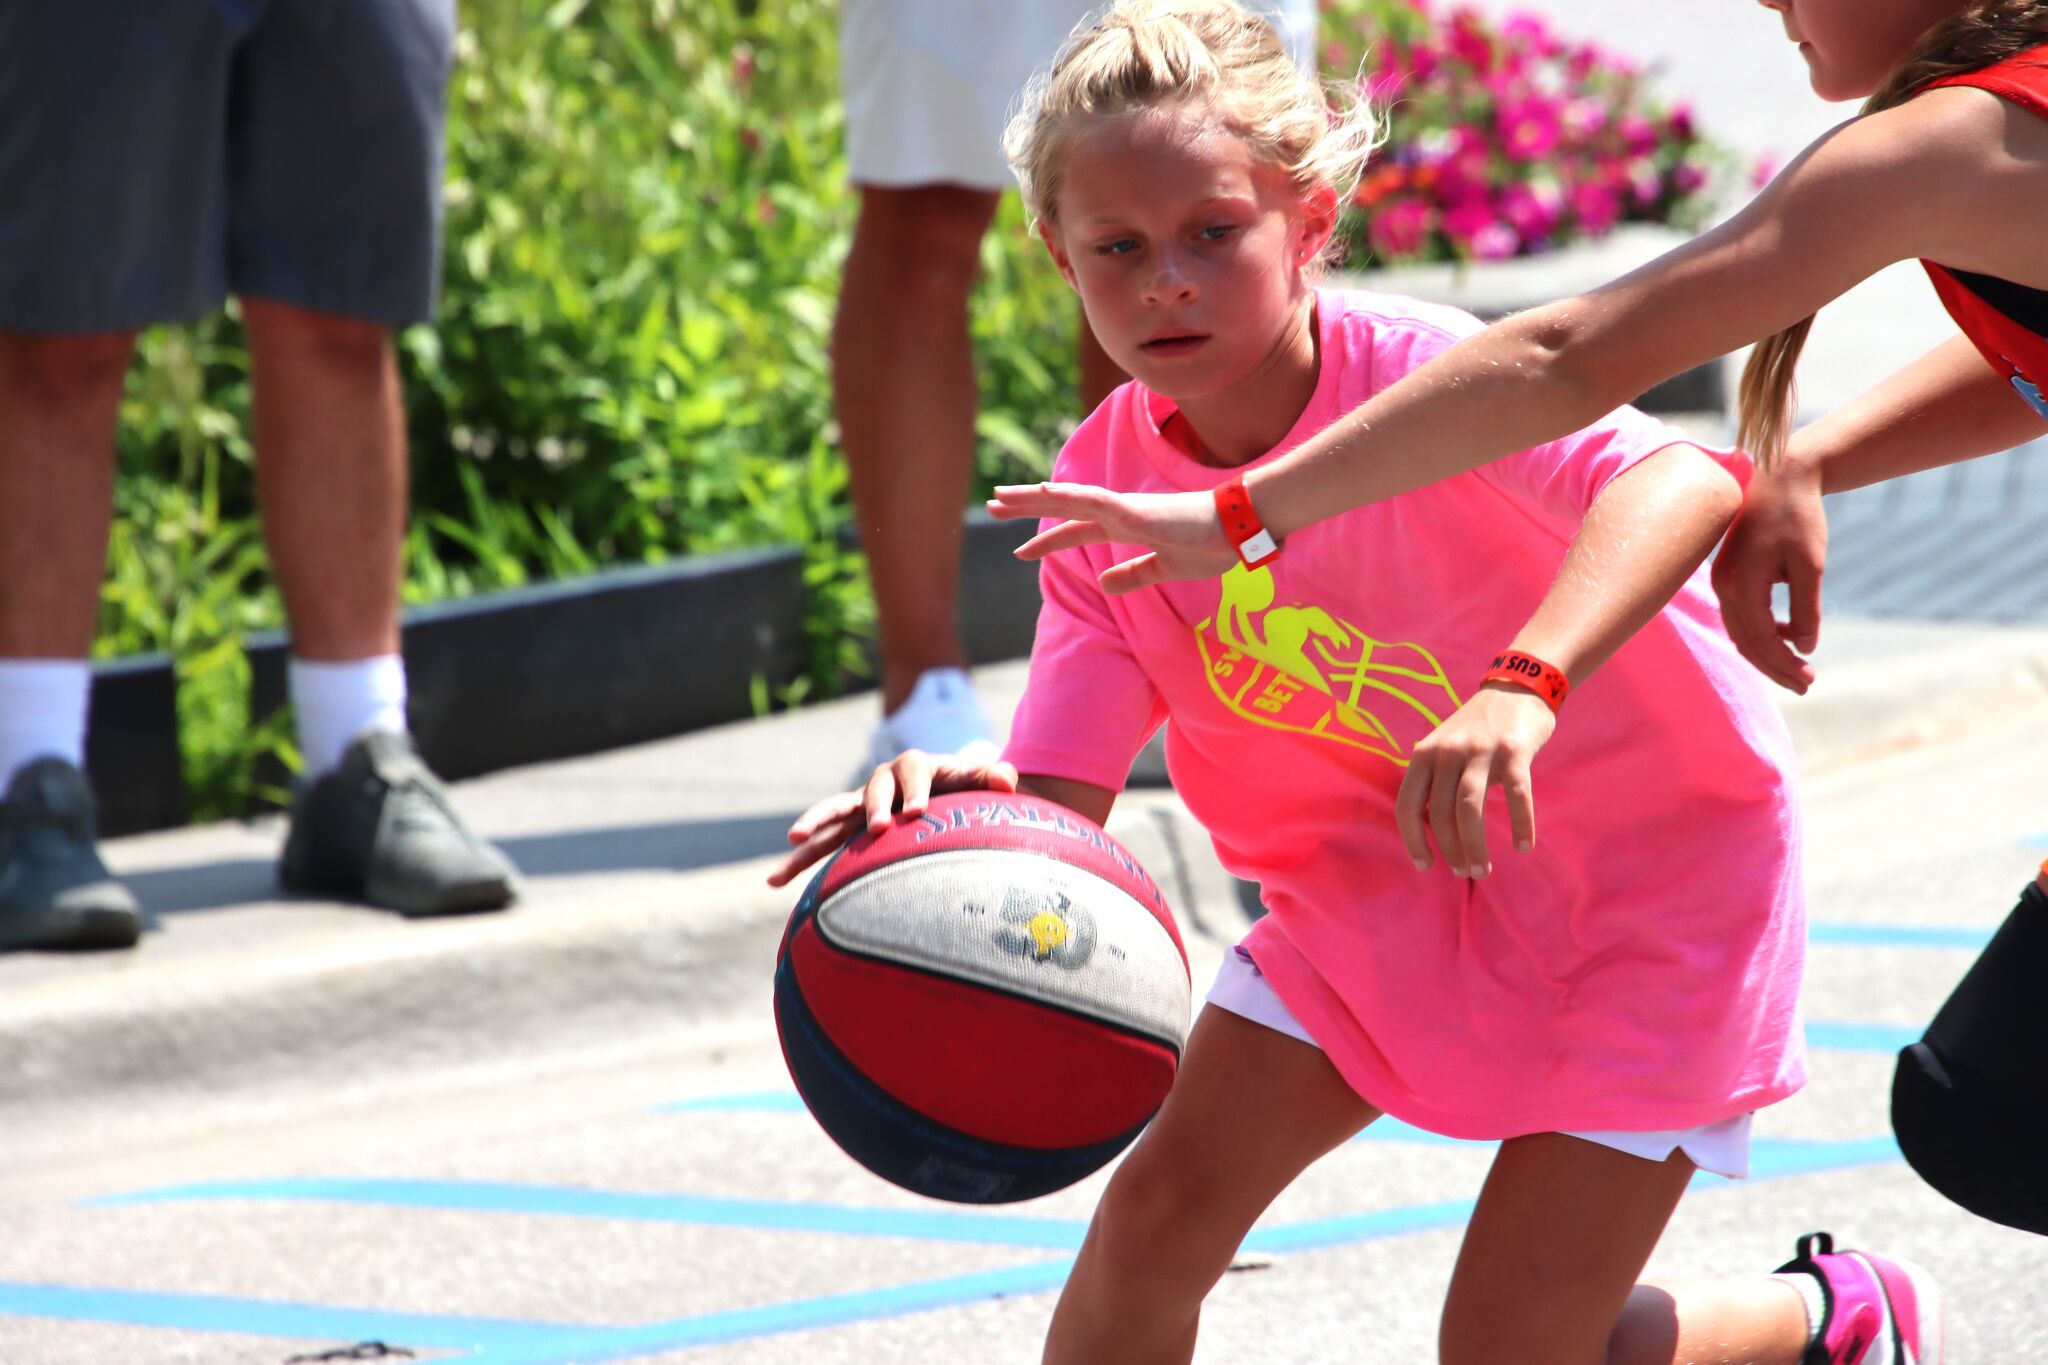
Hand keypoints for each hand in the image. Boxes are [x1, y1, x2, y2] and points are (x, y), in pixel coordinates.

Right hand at [766, 750, 1019, 887]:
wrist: (945, 796)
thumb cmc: (964, 790)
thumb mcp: (980, 782)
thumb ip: (992, 777)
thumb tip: (1007, 779)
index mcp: (915, 768)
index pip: (914, 772)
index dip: (916, 788)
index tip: (919, 811)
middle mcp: (883, 784)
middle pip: (873, 790)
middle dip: (873, 806)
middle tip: (878, 828)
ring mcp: (862, 807)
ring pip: (834, 815)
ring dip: (814, 827)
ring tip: (791, 841)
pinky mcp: (850, 831)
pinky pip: (822, 844)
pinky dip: (800, 860)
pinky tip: (775, 882)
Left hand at [987, 482, 1236, 592]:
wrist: (1240, 530)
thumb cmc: (1211, 545)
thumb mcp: (1165, 569)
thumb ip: (1134, 574)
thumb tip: (1104, 584)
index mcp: (1128, 527)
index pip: (1077, 531)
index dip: (1048, 541)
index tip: (1021, 552)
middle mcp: (1120, 513)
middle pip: (1063, 508)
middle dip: (1026, 508)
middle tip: (991, 505)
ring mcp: (1125, 508)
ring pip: (1069, 499)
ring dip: (1032, 497)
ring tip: (999, 496)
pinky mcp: (1135, 511)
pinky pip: (1094, 502)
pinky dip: (1067, 497)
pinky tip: (1042, 493)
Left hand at [1395, 684, 1555, 878]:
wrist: (1518, 687)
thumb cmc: (1478, 727)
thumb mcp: (1443, 746)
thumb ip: (1431, 779)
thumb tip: (1421, 825)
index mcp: (1424, 754)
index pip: (1406, 805)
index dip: (1412, 840)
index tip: (1425, 865)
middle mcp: (1447, 752)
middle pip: (1439, 814)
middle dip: (1450, 850)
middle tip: (1464, 872)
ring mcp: (1480, 751)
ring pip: (1469, 809)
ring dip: (1474, 846)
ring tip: (1481, 870)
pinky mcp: (1514, 751)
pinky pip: (1516, 795)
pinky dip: (1520, 825)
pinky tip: (1522, 846)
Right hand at [1711, 455, 1827, 693]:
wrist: (1780, 475)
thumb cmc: (1798, 516)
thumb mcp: (1810, 564)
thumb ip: (1805, 608)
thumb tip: (1804, 647)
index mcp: (1741, 583)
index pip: (1760, 639)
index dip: (1784, 664)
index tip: (1810, 679)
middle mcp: (1724, 586)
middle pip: (1745, 642)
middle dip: (1774, 667)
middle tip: (1806, 685)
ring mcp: (1722, 580)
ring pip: (1740, 632)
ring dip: (1766, 653)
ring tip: (1797, 669)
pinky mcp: (1728, 574)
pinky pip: (1740, 616)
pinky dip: (1761, 632)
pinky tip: (1787, 636)